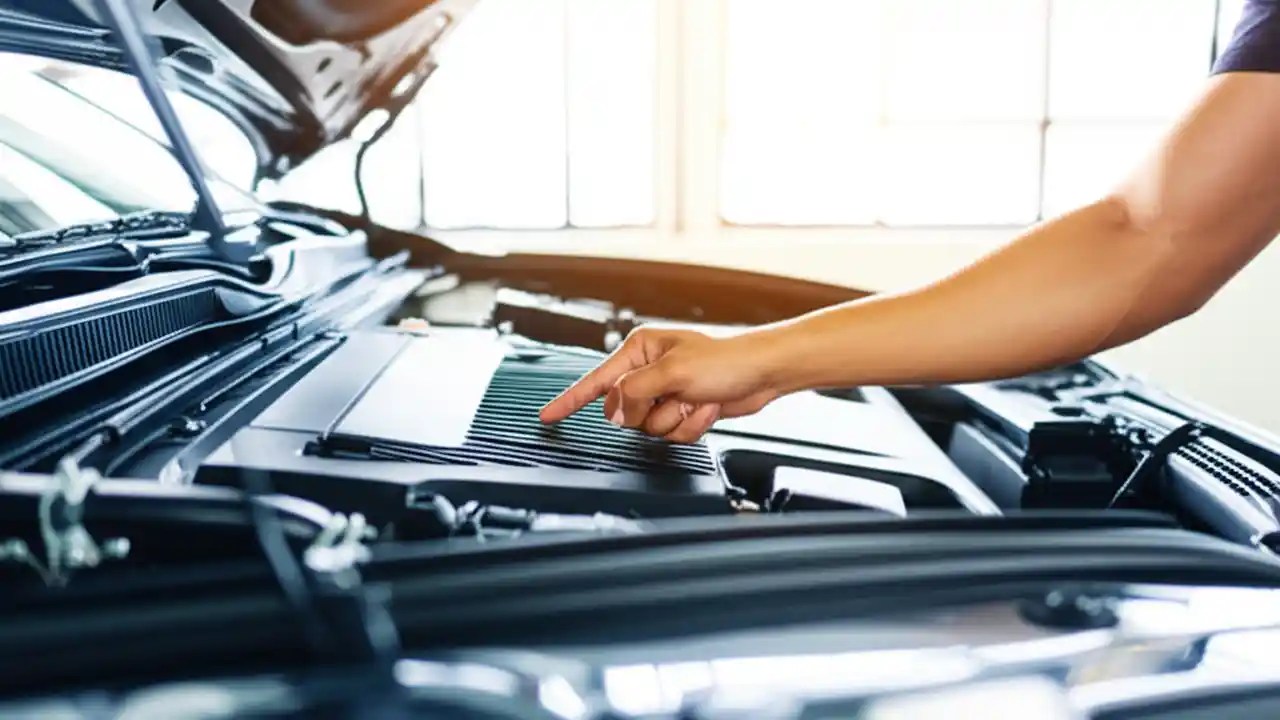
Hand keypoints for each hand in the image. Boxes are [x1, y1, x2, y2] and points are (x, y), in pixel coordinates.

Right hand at [538, 327, 779, 441]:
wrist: (762, 375)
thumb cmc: (725, 361)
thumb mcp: (673, 372)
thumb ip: (634, 392)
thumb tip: (615, 412)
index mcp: (639, 350)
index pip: (595, 380)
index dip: (569, 401)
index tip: (546, 417)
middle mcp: (647, 371)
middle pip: (623, 412)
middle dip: (651, 410)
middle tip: (675, 394)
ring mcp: (664, 393)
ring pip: (648, 427)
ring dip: (676, 419)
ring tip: (697, 399)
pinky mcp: (681, 411)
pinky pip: (671, 434)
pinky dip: (690, 426)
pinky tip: (707, 407)